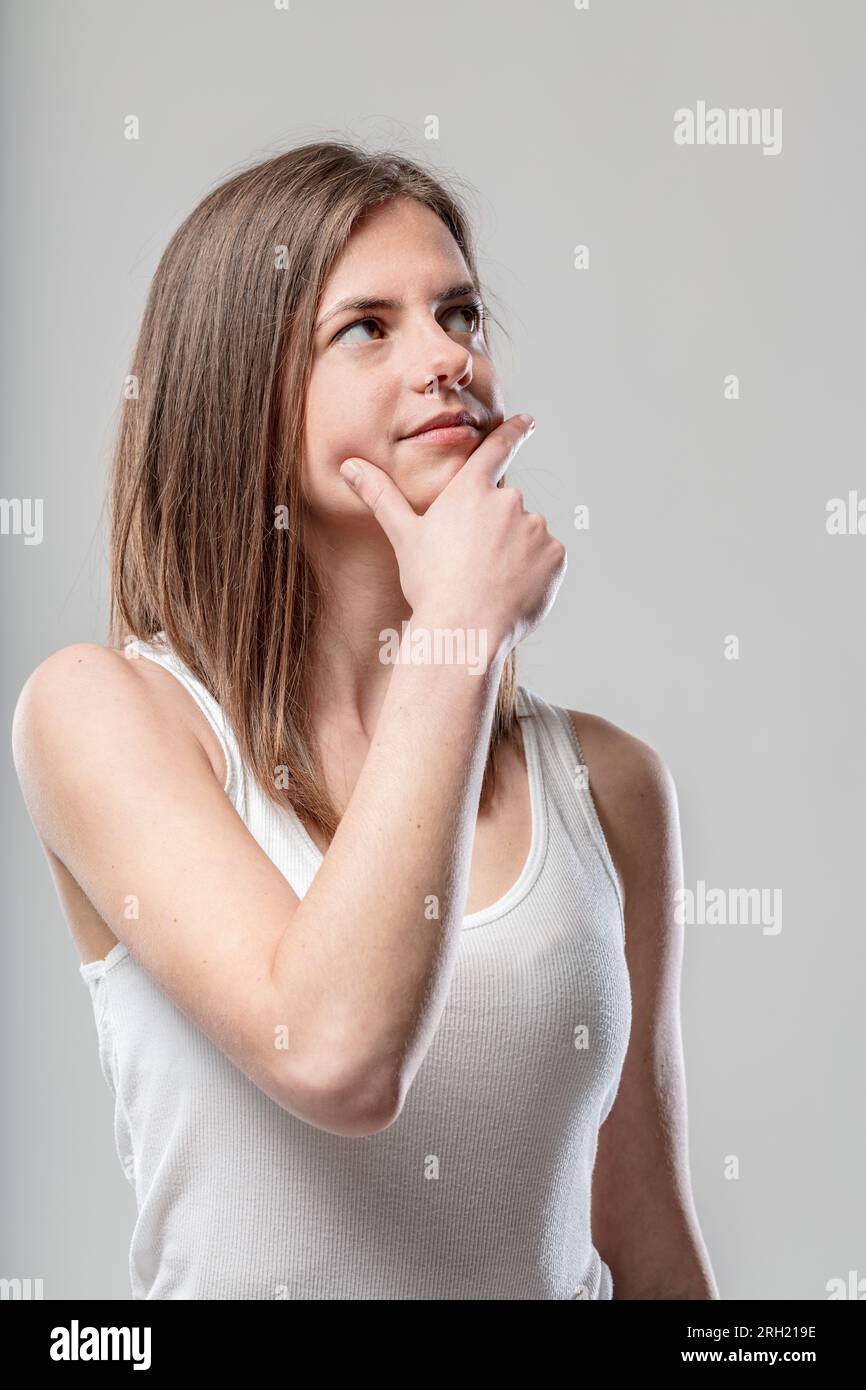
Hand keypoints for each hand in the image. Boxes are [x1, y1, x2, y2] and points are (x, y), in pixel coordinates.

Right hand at [338, 414, 566, 658]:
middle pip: (508, 509)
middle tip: (473, 565)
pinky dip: (536, 573)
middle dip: (496, 532)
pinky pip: (548, 560)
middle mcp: (508, 500)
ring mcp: (536, 528)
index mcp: (471, 490)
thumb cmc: (430, 583)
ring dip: (517, 553)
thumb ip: (381, 495)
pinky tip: (512, 592)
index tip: (528, 421)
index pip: (497, 448)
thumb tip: (348, 464)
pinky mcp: (555, 556)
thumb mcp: (403, 536)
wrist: (465, 630)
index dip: (514, 431)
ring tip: (491, 584)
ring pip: (529, 536)